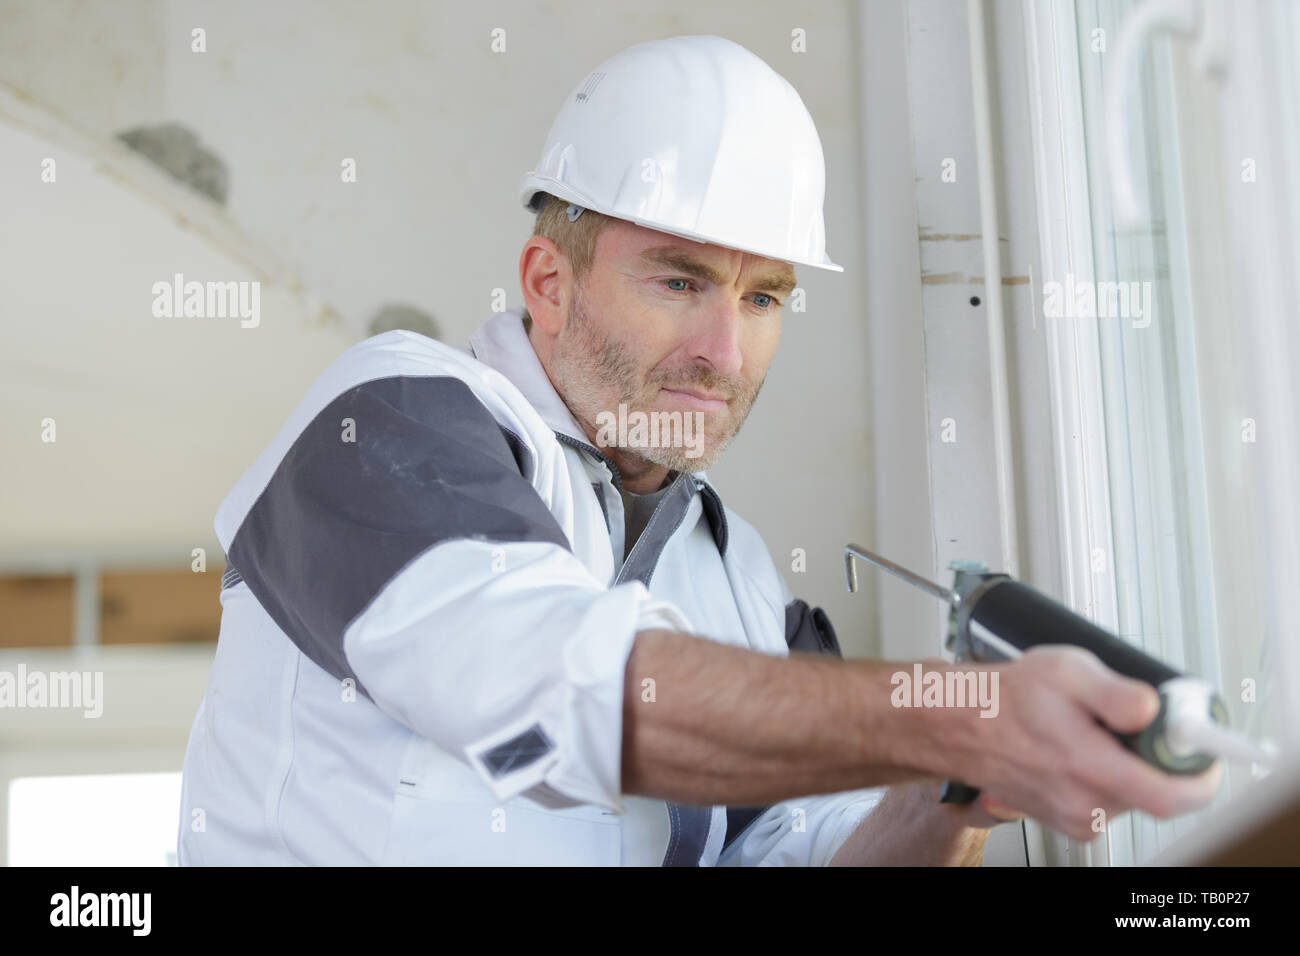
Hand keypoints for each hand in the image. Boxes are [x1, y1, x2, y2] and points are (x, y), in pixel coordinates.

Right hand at [952, 645, 1222, 841]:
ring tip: (1094, 730)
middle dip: (1156, 755)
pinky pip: (1111, 801)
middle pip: (1158, 791)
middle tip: (1132, 722)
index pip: (1175, 797)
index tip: (1202, 747)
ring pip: (1134, 794)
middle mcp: (1086, 804)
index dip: (1201, 772)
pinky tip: (1080, 748)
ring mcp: (1078, 818)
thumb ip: (1115, 691)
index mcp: (1089, 768)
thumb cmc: (1007, 699)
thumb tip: (1153, 710)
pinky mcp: (1071, 821)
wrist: (964, 725)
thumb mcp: (1064, 670)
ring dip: (1129, 763)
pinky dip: (1108, 775)